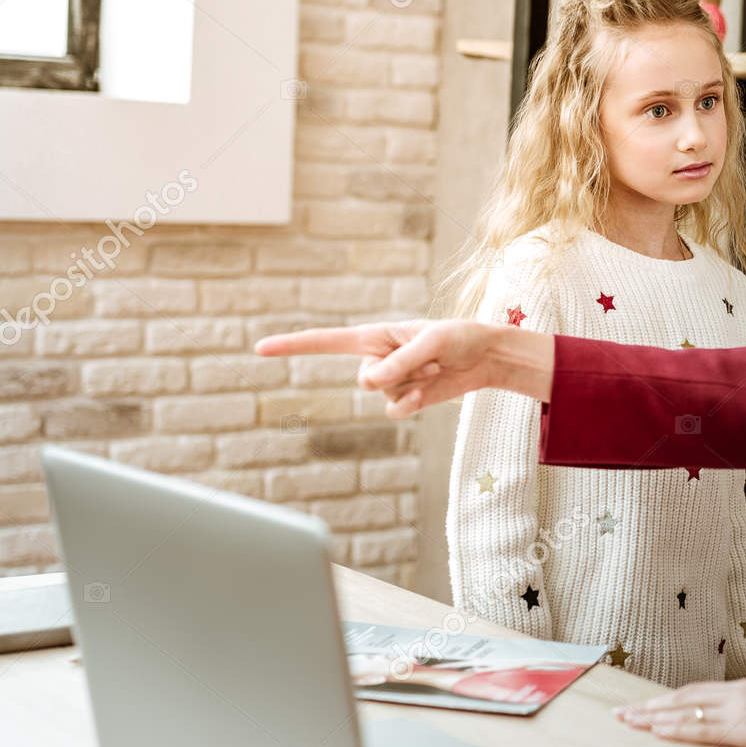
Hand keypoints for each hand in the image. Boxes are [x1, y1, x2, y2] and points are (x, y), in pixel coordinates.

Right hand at [253, 319, 533, 416]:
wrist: (485, 357)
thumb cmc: (458, 338)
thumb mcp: (429, 343)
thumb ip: (397, 363)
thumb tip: (367, 383)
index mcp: (373, 335)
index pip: (324, 341)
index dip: (292, 345)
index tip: (259, 348)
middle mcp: (376, 358)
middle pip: (364, 379)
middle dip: (399, 372)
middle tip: (429, 357)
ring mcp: (390, 380)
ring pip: (384, 395)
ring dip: (414, 383)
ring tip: (435, 366)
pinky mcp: (406, 398)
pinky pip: (395, 410)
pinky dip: (412, 404)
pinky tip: (429, 391)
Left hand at [613, 679, 745, 746]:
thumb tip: (731, 722)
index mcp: (744, 687)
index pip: (694, 690)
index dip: (666, 697)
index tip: (644, 703)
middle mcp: (737, 694)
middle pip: (682, 697)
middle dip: (649, 705)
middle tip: (621, 712)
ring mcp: (740, 711)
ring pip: (685, 712)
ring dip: (653, 717)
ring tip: (628, 721)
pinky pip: (703, 730)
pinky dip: (677, 729)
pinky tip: (658, 730)